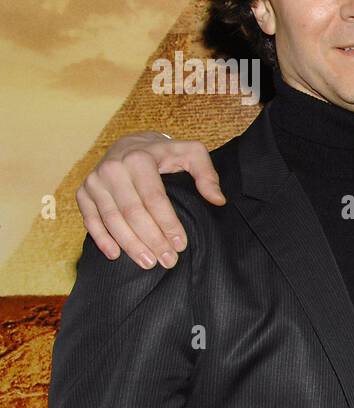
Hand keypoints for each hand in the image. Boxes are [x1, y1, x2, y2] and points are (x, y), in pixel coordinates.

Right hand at [76, 132, 223, 268]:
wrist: (129, 144)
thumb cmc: (165, 153)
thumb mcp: (191, 154)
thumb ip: (207, 175)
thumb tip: (218, 200)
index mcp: (139, 159)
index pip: (154, 198)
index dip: (168, 224)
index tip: (181, 244)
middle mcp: (112, 168)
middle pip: (133, 212)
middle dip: (152, 240)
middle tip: (168, 260)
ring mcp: (94, 181)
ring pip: (112, 219)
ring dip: (130, 244)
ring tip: (149, 263)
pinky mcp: (83, 192)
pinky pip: (90, 220)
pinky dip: (102, 239)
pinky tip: (115, 255)